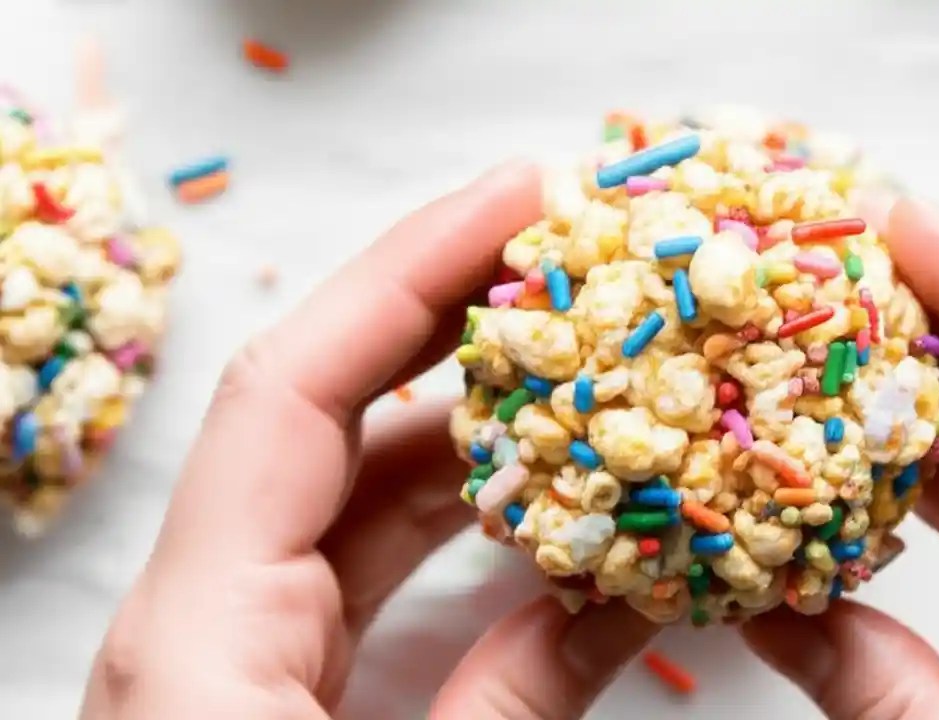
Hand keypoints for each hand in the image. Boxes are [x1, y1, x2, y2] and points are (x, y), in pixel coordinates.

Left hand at [80, 164, 658, 719]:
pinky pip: (358, 549)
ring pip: (351, 479)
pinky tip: (527, 496)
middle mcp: (204, 606)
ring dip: (467, 416)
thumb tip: (630, 599)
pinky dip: (447, 508)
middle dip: (453, 314)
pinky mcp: (265, 670)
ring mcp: (232, 634)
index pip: (298, 387)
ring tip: (581, 368)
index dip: (410, 269)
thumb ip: (516, 698)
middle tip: (571, 257)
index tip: (522, 198)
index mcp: (206, 626)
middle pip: (327, 405)